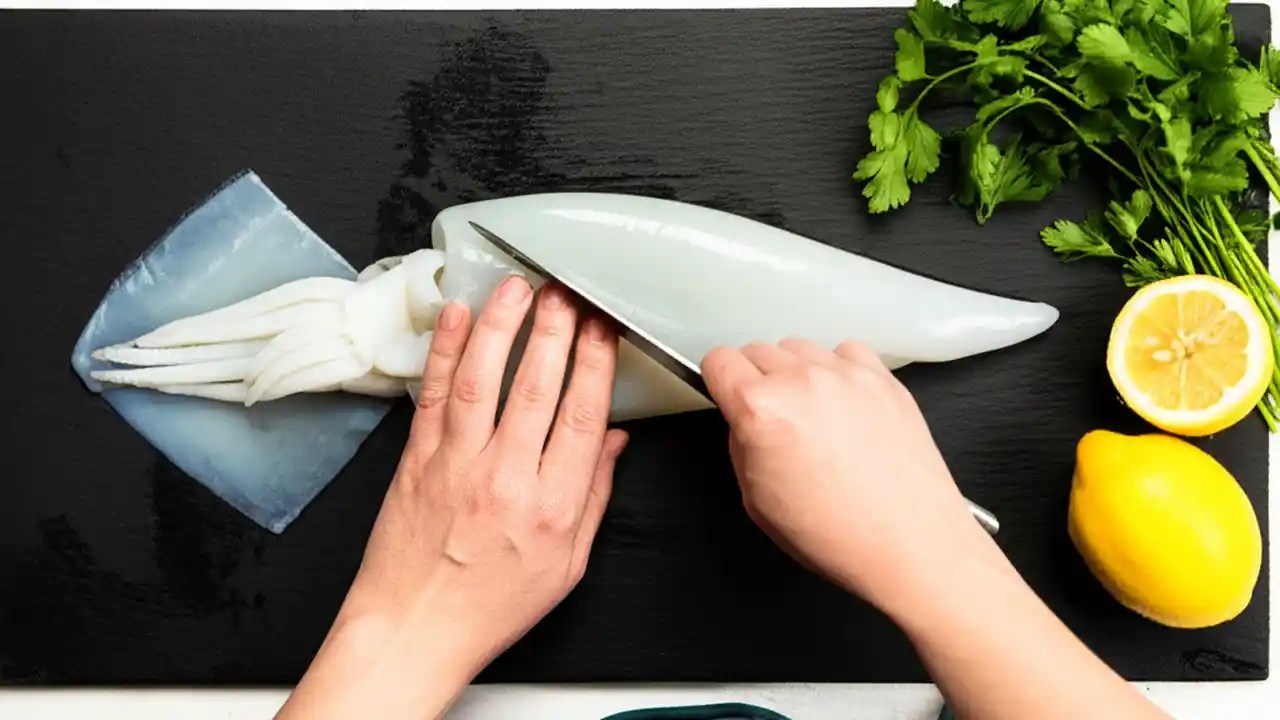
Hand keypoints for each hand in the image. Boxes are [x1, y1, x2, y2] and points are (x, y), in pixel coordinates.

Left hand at [279, 276, 626, 719]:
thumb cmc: (490, 604)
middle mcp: (507, 478)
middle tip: (565, 290)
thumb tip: (614, 440)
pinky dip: (443, 351)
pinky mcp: (417, 460)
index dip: (595, 360)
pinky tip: (457, 317)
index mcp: (553, 505)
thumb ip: (593, 495)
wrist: (414, 630)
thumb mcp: (566, 564)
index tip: (602, 324)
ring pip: (482, 380)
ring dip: (502, 326)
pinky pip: (433, 395)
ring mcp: (457, 465)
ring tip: (517, 287)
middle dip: (555, 328)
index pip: (582, 413)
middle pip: (537, 386)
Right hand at [699, 339, 987, 614]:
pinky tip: (842, 407)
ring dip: (795, 373)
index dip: (719, 382)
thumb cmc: (838, 535)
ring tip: (810, 416)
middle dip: (755, 380)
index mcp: (762, 410)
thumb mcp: (756, 502)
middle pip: (757, 350)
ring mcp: (847, 375)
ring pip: (799, 347)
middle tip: (771, 419)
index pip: (719, 360)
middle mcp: (803, 381)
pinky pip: (844, 353)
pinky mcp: (883, 379)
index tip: (728, 395)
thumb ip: (741, 445)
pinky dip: (837, 371)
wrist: (910, 544)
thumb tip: (745, 420)